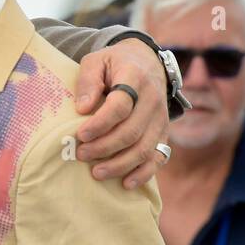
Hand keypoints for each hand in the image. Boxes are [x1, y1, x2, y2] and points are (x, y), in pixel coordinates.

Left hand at [73, 39, 169, 189]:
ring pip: (145, 148)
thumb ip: (87, 80)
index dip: (100, 123)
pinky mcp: (163, 132)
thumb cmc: (114, 64)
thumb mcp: (96, 61)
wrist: (146, 62)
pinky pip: (159, 157)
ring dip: (120, 164)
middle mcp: (153, 100)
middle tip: (81, 154)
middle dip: (104, 147)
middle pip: (132, 131)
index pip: (121, 105)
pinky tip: (126, 183)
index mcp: (135, 78)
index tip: (80, 134)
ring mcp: (161, 118)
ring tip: (96, 173)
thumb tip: (82, 108)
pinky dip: (144, 173)